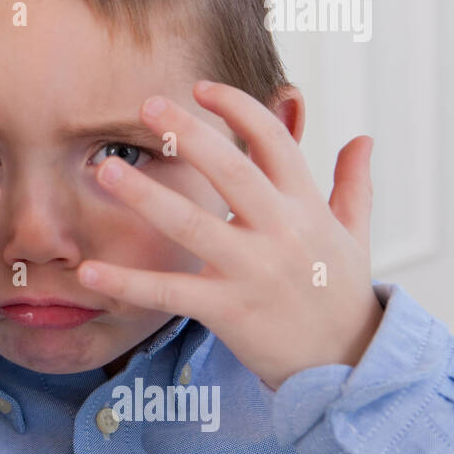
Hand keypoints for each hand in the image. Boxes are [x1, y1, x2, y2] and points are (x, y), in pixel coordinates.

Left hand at [76, 80, 384, 390]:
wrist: (349, 366)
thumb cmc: (342, 296)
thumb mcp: (356, 237)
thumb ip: (353, 185)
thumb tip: (363, 139)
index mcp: (306, 208)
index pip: (275, 143)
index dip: (239, 109)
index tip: (201, 87)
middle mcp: (281, 233)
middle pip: (232, 172)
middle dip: (189, 134)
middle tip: (146, 104)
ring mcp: (253, 272)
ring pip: (193, 225)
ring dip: (147, 196)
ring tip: (106, 169)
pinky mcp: (228, 311)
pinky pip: (170, 293)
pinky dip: (128, 282)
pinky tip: (89, 269)